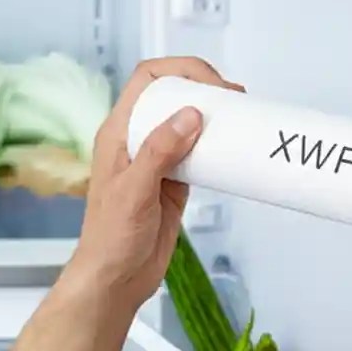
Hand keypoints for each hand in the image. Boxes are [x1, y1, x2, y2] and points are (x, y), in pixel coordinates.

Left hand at [67, 57, 243, 311]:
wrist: (116, 279)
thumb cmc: (111, 239)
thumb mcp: (134, 191)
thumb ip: (160, 151)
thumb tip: (190, 115)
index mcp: (119, 132)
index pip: (148, 80)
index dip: (181, 71)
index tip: (212, 84)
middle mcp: (138, 139)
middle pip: (172, 94)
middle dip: (204, 88)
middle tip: (235, 99)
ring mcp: (157, 159)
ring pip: (187, 120)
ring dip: (213, 115)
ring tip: (240, 117)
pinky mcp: (174, 179)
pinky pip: (198, 151)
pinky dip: (217, 144)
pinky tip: (233, 148)